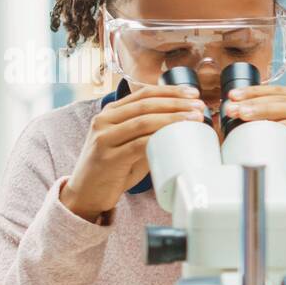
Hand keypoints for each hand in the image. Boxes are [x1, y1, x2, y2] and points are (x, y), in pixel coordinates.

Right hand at [61, 84, 206, 221]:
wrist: (86, 193)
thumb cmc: (113, 169)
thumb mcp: (129, 145)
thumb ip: (149, 134)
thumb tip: (183, 128)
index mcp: (110, 112)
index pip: (143, 93)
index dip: (170, 91)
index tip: (193, 94)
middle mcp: (104, 120)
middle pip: (146, 104)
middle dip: (176, 102)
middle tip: (199, 106)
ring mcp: (104, 137)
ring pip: (143, 121)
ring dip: (172, 118)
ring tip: (194, 118)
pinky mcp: (107, 157)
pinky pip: (138, 144)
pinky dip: (159, 138)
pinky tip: (175, 136)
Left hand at [223, 85, 285, 188]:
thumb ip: (275, 125)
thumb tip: (241, 124)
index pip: (278, 90)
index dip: (254, 91)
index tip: (232, 95)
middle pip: (282, 97)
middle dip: (254, 100)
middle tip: (231, 106)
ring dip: (266, 111)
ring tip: (244, 115)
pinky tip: (272, 127)